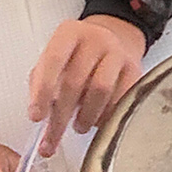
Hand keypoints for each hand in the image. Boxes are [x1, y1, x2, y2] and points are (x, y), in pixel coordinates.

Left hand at [28, 14, 145, 157]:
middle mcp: (95, 39)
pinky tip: (98, 120)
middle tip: (52, 138)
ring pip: (100, 90)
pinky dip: (107, 116)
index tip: (36, 117)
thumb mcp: (55, 58)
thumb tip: (39, 115)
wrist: (115, 38)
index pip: (53, 61)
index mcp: (69, 33)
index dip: (42, 91)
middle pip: (75, 81)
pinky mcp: (135, 69)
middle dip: (60, 116)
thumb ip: (42, 82)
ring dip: (86, 117)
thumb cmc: (79, 54)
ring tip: (79, 126)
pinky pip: (121, 98)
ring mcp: (117, 53)